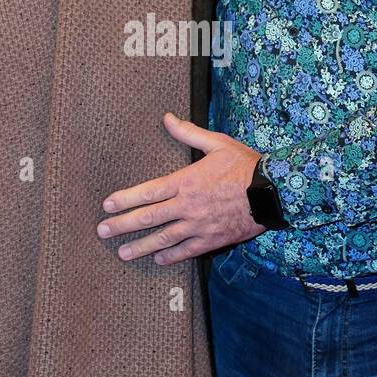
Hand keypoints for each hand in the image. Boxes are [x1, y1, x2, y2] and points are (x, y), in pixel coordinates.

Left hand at [96, 112, 265, 264]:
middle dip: (123, 225)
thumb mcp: (217, 143)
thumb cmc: (245, 165)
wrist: (273, 191)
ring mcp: (199, 225)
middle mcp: (188, 205)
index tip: (107, 205)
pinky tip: (159, 259)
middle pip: (149, 217)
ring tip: (123, 253)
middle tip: (103, 231)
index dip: (125, 199)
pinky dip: (171, 256)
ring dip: (141, 247)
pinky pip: (187, 251)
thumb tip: (167, 118)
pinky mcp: (212, 239)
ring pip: (164, 239)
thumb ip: (188, 133)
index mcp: (186, 181)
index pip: (148, 192)